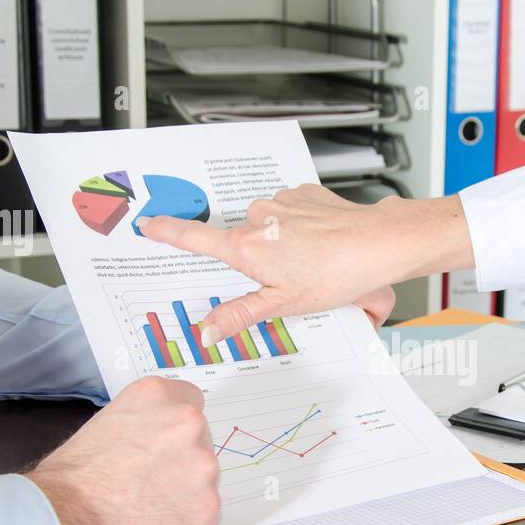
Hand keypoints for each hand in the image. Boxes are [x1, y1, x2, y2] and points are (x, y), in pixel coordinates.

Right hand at [26, 377, 220, 524]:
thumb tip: (153, 440)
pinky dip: (185, 523)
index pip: (190, 400)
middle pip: (201, 441)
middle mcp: (187, 424)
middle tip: (149, 482)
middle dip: (182, 460)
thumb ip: (142, 425)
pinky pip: (204, 514)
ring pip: (205, 480)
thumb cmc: (71, 478)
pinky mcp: (208, 507)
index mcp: (158, 396)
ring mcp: (202, 466)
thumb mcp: (104, 425)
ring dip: (185, 493)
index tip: (164, 443)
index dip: (174, 426)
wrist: (65, 522)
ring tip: (146, 508)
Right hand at [136, 184, 473, 342]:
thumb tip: (206, 331)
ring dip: (282, 243)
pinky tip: (320, 243)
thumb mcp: (283, 304)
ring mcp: (281, 202)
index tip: (147, 224)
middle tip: (286, 277)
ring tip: (311, 264)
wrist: (377, 242)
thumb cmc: (336, 273)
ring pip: (268, 226)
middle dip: (257, 258)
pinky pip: (290, 212)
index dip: (167, 231)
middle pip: (240, 239)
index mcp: (247, 246)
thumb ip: (240, 315)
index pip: (194, 237)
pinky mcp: (303, 193)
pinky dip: (299, 226)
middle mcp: (258, 218)